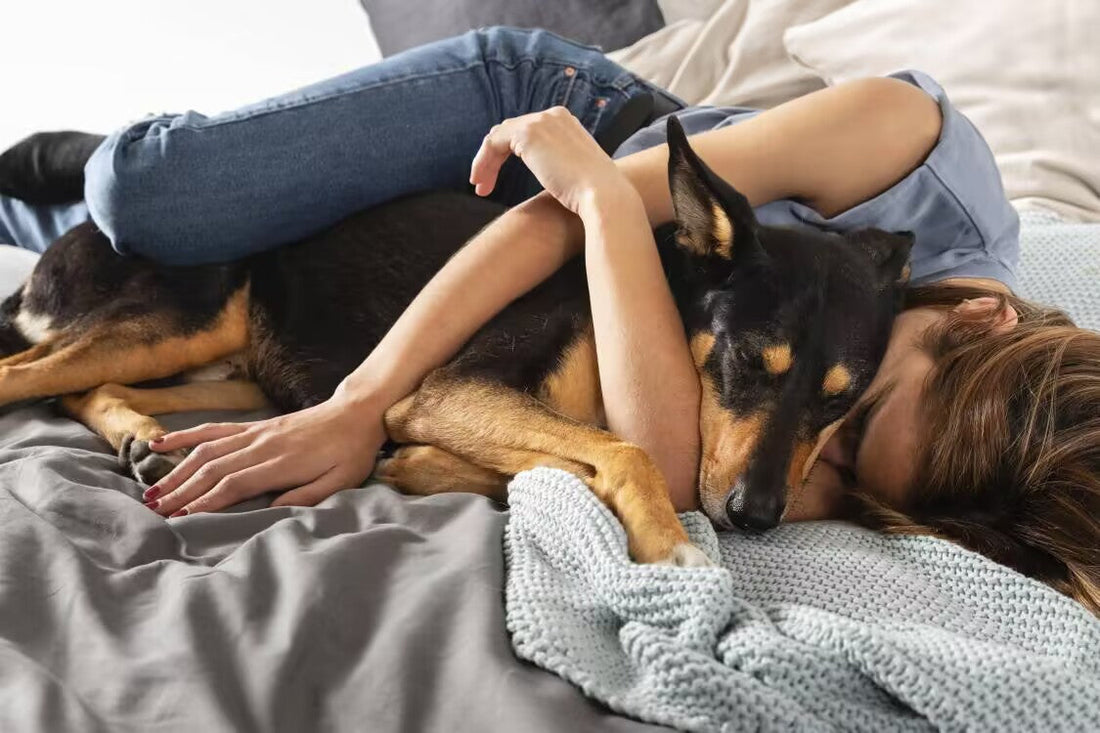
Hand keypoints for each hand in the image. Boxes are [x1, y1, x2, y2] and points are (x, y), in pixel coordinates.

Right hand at [145, 390, 385, 516]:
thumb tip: (273, 509)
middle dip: (182, 492)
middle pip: (212, 469)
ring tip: (152, 491)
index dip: (205, 502)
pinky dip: (185, 436)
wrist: (357, 412)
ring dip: (177, 470)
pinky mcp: (254, 425)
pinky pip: (214, 429)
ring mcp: (255, 432)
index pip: (234, 485)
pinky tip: (160, 443)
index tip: (180, 520)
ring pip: (206, 450)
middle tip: (155, 512)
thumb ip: (307, 495)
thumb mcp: (341, 480)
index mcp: (281, 463)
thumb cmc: (351, 452)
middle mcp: (262, 445)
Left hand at [469, 107, 634, 215]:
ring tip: (480, 187)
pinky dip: (483, 161)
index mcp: (566, 122)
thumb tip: (550, 174)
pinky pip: (493, 143)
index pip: (527, 131)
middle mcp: (553, 115)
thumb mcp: (576, 173)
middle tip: (483, 184)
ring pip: (499, 137)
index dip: (508, 153)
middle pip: (510, 132)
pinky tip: (480, 182)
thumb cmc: (593, 195)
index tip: (500, 178)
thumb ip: (559, 166)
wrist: (604, 196)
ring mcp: (540, 122)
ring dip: (485, 162)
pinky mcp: (528, 133)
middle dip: (494, 158)